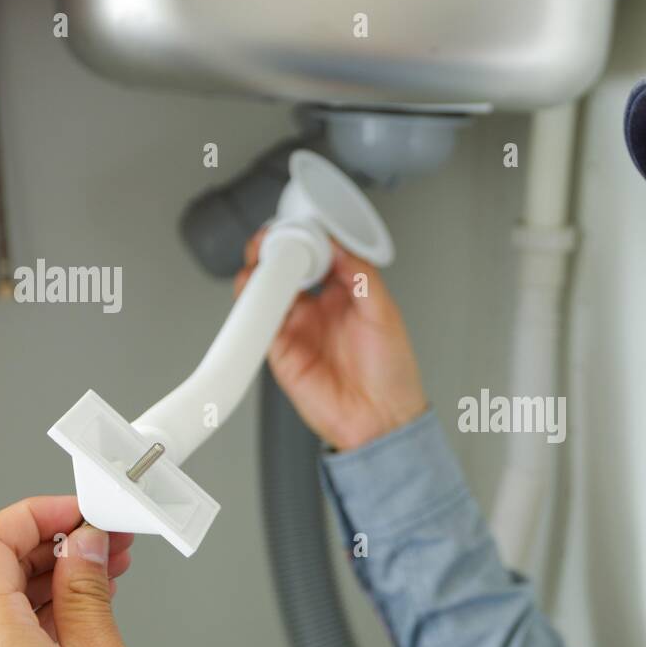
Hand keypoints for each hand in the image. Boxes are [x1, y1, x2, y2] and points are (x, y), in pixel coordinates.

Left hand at [0, 496, 157, 646]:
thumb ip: (89, 595)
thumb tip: (84, 546)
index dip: (36, 513)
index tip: (81, 510)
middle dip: (55, 544)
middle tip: (112, 539)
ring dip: (53, 581)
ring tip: (110, 575)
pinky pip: (0, 640)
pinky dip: (42, 617)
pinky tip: (87, 616)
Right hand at [238, 229, 428, 450]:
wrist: (381, 420)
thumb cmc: (393, 375)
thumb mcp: (385, 313)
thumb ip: (361, 276)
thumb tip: (338, 245)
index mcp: (346, 293)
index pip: (318, 254)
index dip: (306, 236)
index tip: (301, 225)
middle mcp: (318, 308)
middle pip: (286, 267)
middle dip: (275, 247)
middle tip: (274, 240)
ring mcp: (297, 328)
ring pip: (266, 290)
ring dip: (259, 271)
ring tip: (263, 262)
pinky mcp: (280, 351)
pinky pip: (258, 323)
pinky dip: (252, 305)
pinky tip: (257, 293)